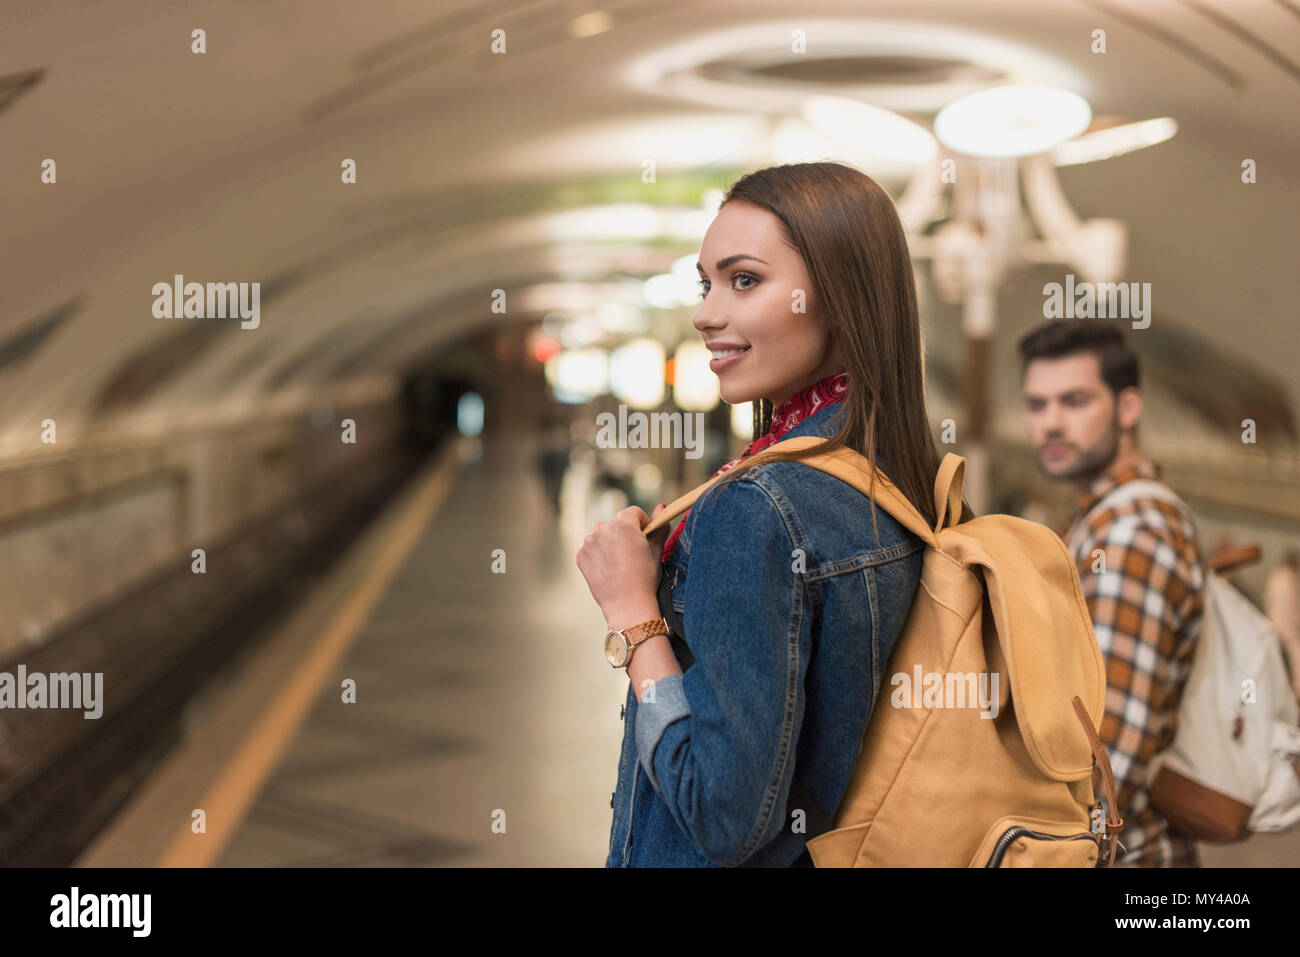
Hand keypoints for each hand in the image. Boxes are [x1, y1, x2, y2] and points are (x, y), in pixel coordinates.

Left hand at [576, 503, 669, 625]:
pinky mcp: (581, 556)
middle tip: (634, 554)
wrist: (627, 604)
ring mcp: (589, 542)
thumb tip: (661, 507)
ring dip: (611, 544)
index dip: (642, 524)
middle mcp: (603, 527)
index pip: (634, 513)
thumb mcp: (657, 550)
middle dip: (625, 534)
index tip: (645, 538)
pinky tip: (610, 570)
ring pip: (603, 536)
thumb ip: (659, 526)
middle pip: (617, 523)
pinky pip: (592, 549)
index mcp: (623, 522)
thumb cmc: (645, 577)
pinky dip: (599, 556)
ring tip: (621, 564)